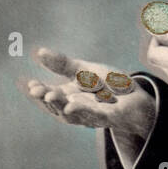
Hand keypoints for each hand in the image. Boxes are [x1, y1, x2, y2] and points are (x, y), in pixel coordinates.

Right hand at [20, 48, 156, 138]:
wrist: (136, 99)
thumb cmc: (107, 85)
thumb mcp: (84, 70)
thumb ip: (63, 64)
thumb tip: (39, 51)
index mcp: (69, 97)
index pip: (50, 96)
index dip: (40, 92)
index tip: (30, 84)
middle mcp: (78, 110)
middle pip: (59, 107)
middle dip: (47, 98)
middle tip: (36, 90)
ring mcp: (93, 116)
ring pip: (73, 114)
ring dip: (60, 106)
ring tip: (49, 96)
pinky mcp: (111, 117)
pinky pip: (96, 114)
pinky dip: (83, 110)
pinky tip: (71, 104)